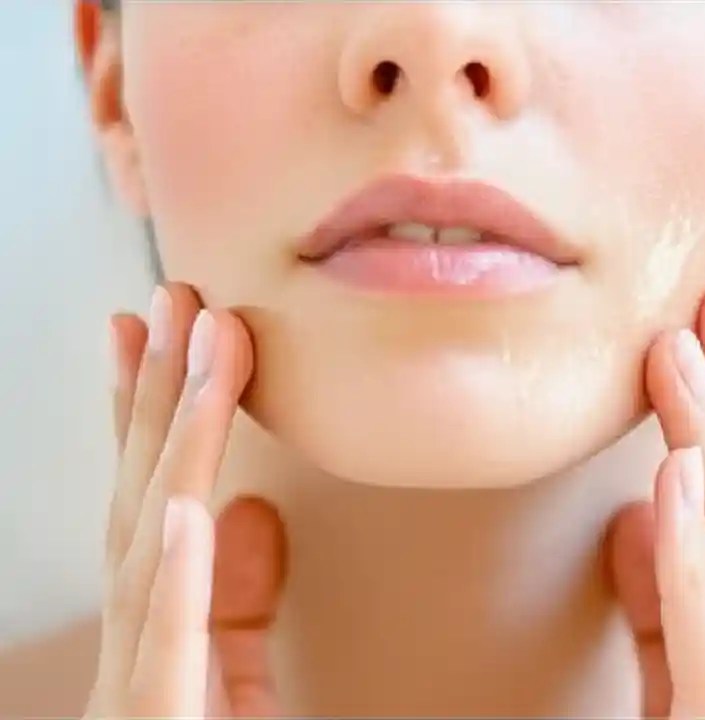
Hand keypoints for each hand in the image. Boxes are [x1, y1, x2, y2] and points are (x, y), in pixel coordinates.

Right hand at [87, 283, 286, 718]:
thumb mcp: (233, 684)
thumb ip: (239, 605)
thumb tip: (254, 515)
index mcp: (159, 638)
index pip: (154, 505)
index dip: (154, 416)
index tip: (163, 334)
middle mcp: (134, 652)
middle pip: (139, 503)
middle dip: (152, 397)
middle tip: (169, 298)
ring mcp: (136, 694)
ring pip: (150, 550)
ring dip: (170, 446)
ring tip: (188, 350)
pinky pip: (167, 651)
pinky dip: (176, 575)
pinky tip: (185, 504)